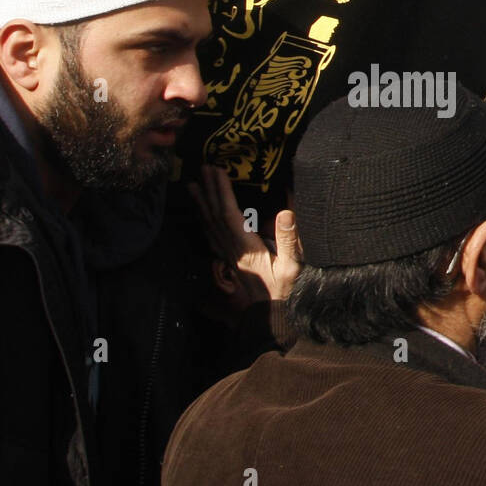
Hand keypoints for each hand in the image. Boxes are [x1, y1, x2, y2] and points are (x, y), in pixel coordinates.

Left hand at [188, 165, 301, 305]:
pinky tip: (201, 214)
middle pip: (215, 216)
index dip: (222, 191)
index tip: (218, 171)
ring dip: (202, 204)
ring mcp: (228, 256)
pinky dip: (204, 221)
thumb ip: (289, 240)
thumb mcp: (293, 267)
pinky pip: (211, 236)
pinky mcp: (229, 261)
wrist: (271, 316)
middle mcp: (233, 251)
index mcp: (247, 248)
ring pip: (210, 225)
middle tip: (202, 169)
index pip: (230, 214)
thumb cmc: (284, 291)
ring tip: (193, 185)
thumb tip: (286, 212)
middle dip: (209, 191)